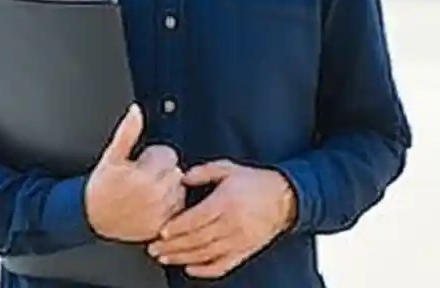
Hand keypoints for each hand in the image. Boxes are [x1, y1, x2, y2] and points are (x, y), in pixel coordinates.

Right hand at [85, 104, 186, 242]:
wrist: (92, 218)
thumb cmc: (101, 187)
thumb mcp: (111, 157)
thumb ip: (127, 131)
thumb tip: (136, 111)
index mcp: (144, 175)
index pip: (168, 155)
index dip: (154, 156)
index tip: (141, 164)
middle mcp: (155, 195)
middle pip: (176, 172)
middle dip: (162, 172)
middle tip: (142, 178)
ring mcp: (160, 212)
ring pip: (180, 190)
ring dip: (168, 189)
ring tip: (147, 192)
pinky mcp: (163, 226)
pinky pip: (179, 209)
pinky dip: (170, 207)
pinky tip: (152, 206)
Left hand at [146, 160, 296, 278]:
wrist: (284, 198)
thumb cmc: (255, 182)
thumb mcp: (229, 168)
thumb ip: (204, 172)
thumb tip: (182, 178)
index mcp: (226, 202)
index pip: (196, 219)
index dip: (176, 227)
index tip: (161, 232)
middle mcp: (232, 224)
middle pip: (197, 240)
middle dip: (172, 246)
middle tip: (154, 249)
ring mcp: (239, 240)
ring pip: (206, 255)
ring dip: (183, 258)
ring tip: (165, 258)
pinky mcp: (245, 251)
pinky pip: (223, 265)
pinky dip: (205, 271)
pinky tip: (190, 269)